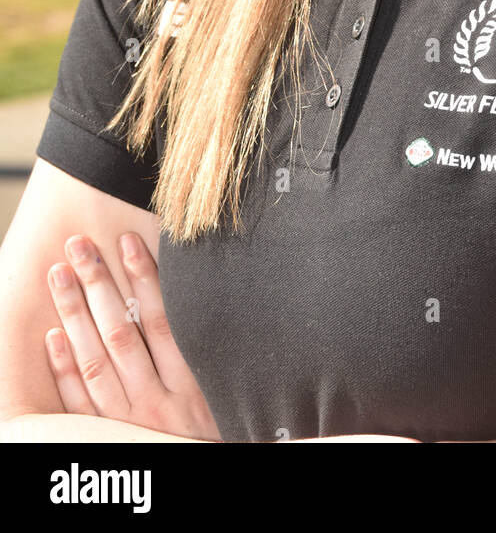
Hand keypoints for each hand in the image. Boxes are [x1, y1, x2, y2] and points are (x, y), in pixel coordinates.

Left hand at [45, 232, 221, 441]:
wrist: (209, 477)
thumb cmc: (216, 434)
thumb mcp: (221, 392)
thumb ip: (204, 354)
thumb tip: (190, 299)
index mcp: (190, 385)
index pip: (160, 321)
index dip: (143, 278)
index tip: (127, 241)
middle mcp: (156, 403)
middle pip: (120, 334)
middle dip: (98, 285)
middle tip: (79, 246)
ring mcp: (126, 423)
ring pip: (95, 362)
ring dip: (74, 314)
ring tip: (59, 275)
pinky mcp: (105, 440)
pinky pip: (79, 404)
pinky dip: (64, 370)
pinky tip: (52, 336)